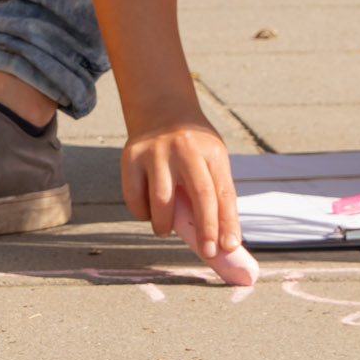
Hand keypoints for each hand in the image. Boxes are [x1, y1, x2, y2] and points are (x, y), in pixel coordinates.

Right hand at [122, 117, 238, 259]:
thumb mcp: (211, 157)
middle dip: (205, 229)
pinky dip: (142, 213)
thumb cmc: (193, 145)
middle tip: (207, 251)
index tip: (229, 247)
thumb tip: (222, 240)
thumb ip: (215, 191)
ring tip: (165, 231)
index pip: (224, 191)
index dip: (227, 222)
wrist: (161, 108)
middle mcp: (185, 148)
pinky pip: (135, 198)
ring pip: (162, 201)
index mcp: (211, 150)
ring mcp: (156, 152)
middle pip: (201, 195)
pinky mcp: (131, 157)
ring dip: (165, 225)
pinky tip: (148, 211)